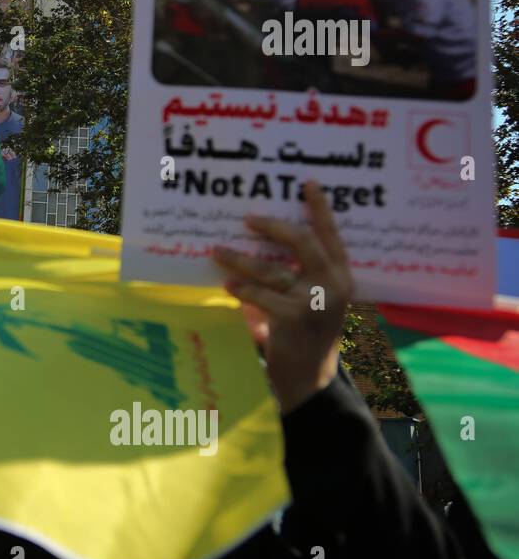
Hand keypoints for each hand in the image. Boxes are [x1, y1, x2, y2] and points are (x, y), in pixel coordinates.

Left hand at [211, 181, 351, 414]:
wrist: (310, 375)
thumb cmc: (306, 331)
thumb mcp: (313, 297)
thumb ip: (301, 271)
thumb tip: (260, 237)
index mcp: (342, 275)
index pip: (332, 234)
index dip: (320, 208)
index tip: (306, 182)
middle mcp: (334, 285)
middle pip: (302, 242)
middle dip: (273, 226)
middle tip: (246, 218)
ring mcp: (315, 302)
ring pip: (271, 270)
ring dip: (239, 259)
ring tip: (216, 251)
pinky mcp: (294, 318)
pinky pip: (260, 296)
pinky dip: (241, 290)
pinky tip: (227, 286)